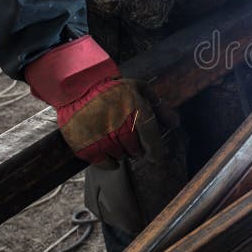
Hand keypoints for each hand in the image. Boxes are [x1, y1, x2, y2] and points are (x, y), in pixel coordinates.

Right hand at [25, 36, 164, 164]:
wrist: (77, 88)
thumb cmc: (112, 89)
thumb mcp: (139, 89)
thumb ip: (158, 106)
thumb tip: (174, 124)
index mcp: (135, 111)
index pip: (151, 139)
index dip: (156, 152)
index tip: (156, 157)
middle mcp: (120, 126)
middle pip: (137, 150)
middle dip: (137, 148)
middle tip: (129, 138)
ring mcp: (103, 138)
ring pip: (122, 155)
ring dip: (122, 151)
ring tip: (115, 138)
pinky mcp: (88, 147)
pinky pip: (107, 164)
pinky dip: (111, 162)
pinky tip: (109, 152)